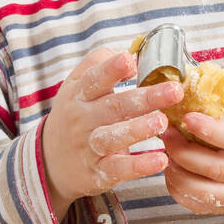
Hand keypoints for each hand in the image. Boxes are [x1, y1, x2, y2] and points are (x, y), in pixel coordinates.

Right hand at [42, 46, 185, 214]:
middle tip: (174, 91)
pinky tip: (160, 160)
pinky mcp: (98, 171)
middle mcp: (82, 120)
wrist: (50, 161)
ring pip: (113, 137)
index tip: (130, 61)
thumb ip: (100, 65)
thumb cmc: (75, 115)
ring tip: (162, 122)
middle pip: (113, 106)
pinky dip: (139, 166)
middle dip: (145, 98)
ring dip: (138, 129)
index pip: (94, 79)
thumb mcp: (77, 87)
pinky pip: (119, 169)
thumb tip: (132, 52)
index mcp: (79, 95)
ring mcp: (89, 147)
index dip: (111, 69)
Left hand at [160, 55, 223, 217]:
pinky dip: (184, 192)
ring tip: (166, 151)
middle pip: (219, 170)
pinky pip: (207, 207)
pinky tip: (173, 171)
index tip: (187, 117)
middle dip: (184, 151)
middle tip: (166, 131)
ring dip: (180, 174)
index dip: (211, 131)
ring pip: (208, 194)